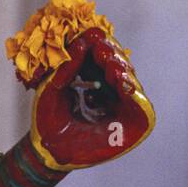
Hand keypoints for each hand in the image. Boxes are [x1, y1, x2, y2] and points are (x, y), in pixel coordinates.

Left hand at [31, 28, 154, 168]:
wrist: (48, 148)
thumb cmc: (48, 118)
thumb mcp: (53, 87)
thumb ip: (68, 65)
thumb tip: (83, 39)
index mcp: (95, 77)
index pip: (103, 55)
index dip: (100, 45)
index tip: (92, 37)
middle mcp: (112, 89)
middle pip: (119, 64)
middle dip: (112, 55)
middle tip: (101, 51)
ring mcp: (124, 105)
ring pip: (130, 79)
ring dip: (121, 70)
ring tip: (110, 65)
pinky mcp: (135, 123)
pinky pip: (140, 103)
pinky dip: (132, 91)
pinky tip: (122, 83)